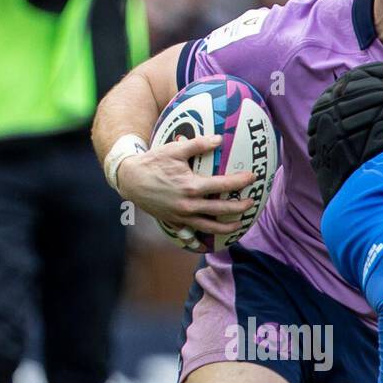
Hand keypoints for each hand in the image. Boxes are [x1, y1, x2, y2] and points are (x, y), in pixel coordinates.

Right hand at [117, 135, 256, 246]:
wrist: (131, 180)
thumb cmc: (153, 162)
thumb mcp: (174, 149)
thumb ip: (198, 144)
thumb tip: (219, 139)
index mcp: (191, 186)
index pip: (222, 185)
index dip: (240, 181)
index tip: (252, 177)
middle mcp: (188, 205)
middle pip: (221, 210)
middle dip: (239, 207)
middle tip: (251, 203)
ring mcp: (181, 216)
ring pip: (209, 226)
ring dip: (226, 227)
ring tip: (238, 224)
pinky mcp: (173, 222)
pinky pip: (190, 234)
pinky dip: (201, 239)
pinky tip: (209, 243)